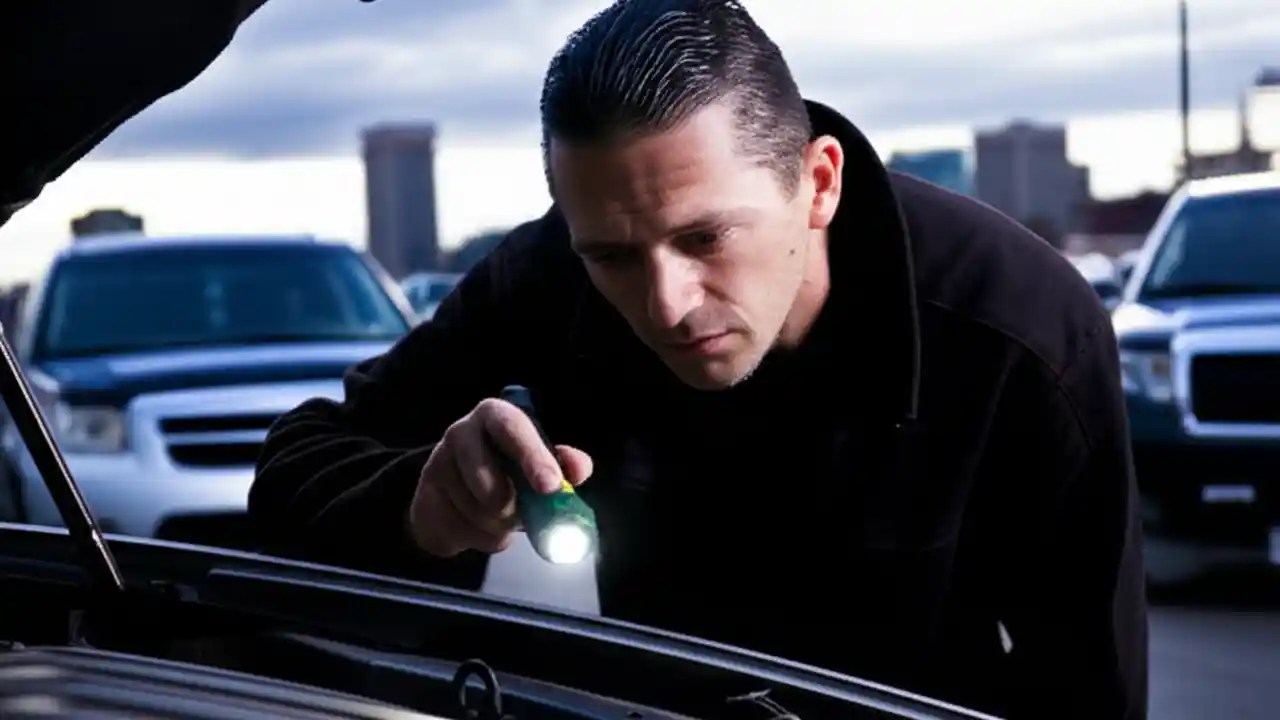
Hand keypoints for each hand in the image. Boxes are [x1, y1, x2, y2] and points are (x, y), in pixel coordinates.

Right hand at [407, 398, 592, 557]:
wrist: (456, 496)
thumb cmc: (507, 472)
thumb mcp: (539, 465)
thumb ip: (564, 465)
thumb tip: (580, 468)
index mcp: (495, 416)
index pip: (512, 428)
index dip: (532, 457)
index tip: (550, 486)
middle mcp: (461, 433)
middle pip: (488, 479)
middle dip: (510, 507)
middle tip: (520, 515)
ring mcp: (437, 465)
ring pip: (477, 512)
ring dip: (498, 527)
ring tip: (500, 517)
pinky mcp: (424, 498)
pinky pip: (460, 530)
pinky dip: (478, 538)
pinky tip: (477, 524)